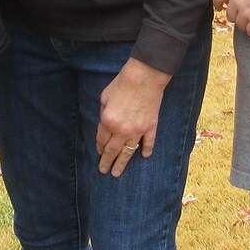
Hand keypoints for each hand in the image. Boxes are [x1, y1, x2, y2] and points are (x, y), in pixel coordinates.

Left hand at [96, 58, 171, 177]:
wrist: (144, 77)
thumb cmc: (122, 84)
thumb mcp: (105, 97)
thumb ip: (103, 113)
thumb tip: (105, 124)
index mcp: (108, 121)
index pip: (101, 140)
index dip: (99, 148)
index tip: (99, 153)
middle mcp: (122, 130)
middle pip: (113, 151)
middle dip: (107, 162)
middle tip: (104, 171)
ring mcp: (138, 131)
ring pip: (128, 152)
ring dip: (123, 163)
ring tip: (117, 173)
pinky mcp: (151, 127)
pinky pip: (148, 143)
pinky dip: (147, 150)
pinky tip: (145, 156)